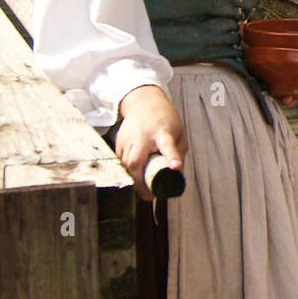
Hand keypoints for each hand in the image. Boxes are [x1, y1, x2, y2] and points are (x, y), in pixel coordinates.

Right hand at [115, 85, 186, 201]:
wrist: (143, 102)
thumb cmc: (164, 120)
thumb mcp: (178, 133)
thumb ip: (178, 154)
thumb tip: (176, 176)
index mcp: (163, 132)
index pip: (167, 144)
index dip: (171, 156)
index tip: (174, 167)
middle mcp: (142, 136)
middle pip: (136, 161)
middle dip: (140, 182)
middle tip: (149, 195)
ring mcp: (128, 139)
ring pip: (126, 165)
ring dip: (134, 179)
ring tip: (143, 190)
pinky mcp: (118, 143)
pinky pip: (121, 163)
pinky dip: (127, 172)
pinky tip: (134, 177)